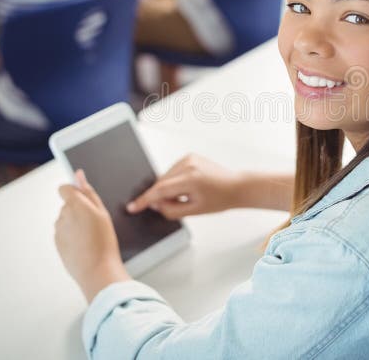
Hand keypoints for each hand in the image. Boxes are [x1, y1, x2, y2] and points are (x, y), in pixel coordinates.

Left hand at [55, 170, 129, 302]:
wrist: (97, 270)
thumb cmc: (103, 242)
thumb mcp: (103, 212)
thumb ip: (88, 192)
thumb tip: (78, 175)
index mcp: (74, 204)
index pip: (64, 188)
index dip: (75, 192)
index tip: (84, 199)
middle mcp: (62, 215)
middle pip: (68, 205)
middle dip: (79, 210)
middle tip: (95, 222)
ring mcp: (58, 230)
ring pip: (66, 219)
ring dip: (76, 224)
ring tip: (91, 236)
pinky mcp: (57, 243)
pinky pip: (65, 233)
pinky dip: (73, 236)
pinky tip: (85, 244)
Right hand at [127, 154, 244, 218]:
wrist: (236, 186)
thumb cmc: (220, 199)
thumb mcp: (194, 211)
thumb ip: (171, 209)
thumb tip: (155, 205)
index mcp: (191, 179)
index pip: (160, 190)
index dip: (144, 200)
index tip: (133, 206)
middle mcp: (188, 165)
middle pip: (161, 183)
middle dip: (160, 196)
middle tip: (173, 205)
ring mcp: (189, 158)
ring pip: (165, 177)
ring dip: (167, 188)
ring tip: (186, 195)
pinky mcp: (189, 156)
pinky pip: (172, 171)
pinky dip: (173, 181)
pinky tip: (187, 187)